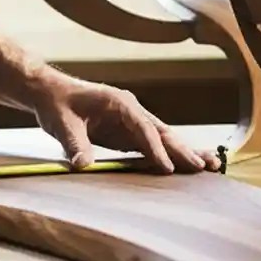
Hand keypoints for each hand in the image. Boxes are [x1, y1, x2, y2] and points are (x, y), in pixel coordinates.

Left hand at [30, 71, 221, 173]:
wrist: (49, 93)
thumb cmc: (57, 104)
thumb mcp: (62, 124)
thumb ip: (74, 143)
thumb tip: (83, 165)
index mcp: (118, 102)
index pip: (142, 128)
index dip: (155, 148)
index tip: (167, 168)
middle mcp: (131, 109)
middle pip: (162, 131)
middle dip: (184, 149)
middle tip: (206, 166)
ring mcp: (132, 120)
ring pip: (163, 137)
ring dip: (185, 151)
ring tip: (211, 166)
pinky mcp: (128, 132)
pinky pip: (153, 145)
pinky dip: (170, 155)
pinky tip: (185, 167)